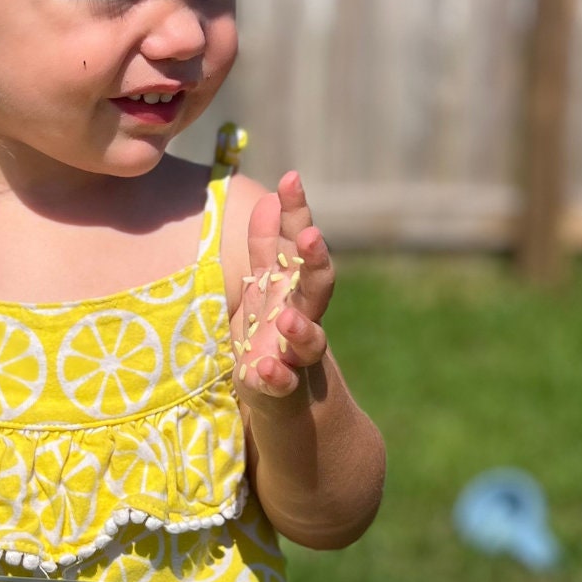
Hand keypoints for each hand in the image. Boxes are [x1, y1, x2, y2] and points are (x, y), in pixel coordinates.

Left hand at [232, 171, 335, 401]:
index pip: (297, 246)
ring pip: (308, 341)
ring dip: (300, 328)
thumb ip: (266, 248)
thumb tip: (268, 195)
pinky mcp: (281, 392)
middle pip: (317, 287)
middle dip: (315, 261)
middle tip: (309, 236)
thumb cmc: (272, 335)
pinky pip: (282, 385)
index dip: (296, 213)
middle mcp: (302, 317)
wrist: (289, 404)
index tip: (290, 178)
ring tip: (286, 317)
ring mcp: (294, 356)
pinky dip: (276, 378)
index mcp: (294, 289)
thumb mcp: (264, 288)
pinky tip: (263, 370)